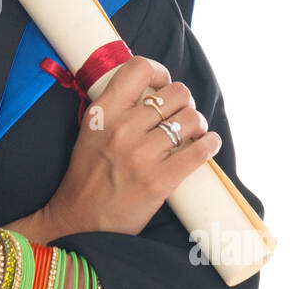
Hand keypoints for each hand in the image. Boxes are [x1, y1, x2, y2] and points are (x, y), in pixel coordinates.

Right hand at [39, 56, 220, 238]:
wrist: (79, 220)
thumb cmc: (87, 175)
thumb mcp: (91, 131)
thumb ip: (117, 109)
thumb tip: (156, 92)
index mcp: (102, 112)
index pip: (139, 68)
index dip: (160, 71)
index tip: (164, 83)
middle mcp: (121, 129)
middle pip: (174, 92)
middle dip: (184, 101)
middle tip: (181, 114)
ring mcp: (140, 156)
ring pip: (190, 119)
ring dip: (198, 123)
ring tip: (192, 132)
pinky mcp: (159, 181)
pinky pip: (198, 151)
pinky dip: (210, 144)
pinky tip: (209, 144)